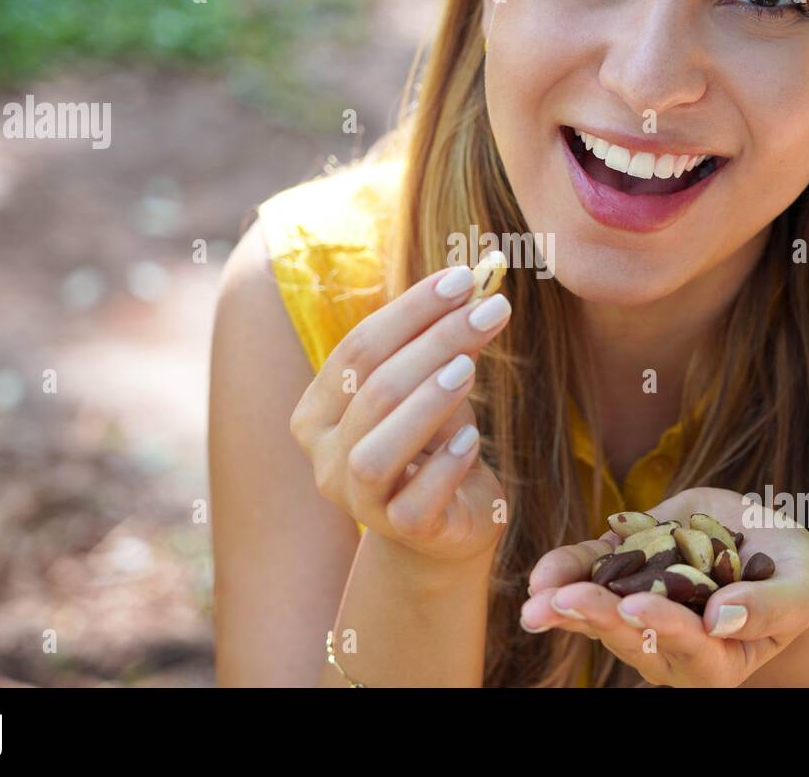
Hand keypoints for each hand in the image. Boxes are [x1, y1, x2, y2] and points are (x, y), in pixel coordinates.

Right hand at [289, 265, 510, 562]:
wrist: (450, 523)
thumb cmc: (434, 443)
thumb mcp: (434, 387)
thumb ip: (443, 344)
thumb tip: (478, 283)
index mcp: (318, 412)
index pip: (358, 349)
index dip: (411, 310)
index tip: (464, 278)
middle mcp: (325, 458)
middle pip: (374, 390)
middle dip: (435, 342)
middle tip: (491, 309)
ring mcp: (357, 500)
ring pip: (376, 450)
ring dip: (425, 404)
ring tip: (471, 369)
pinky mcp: (400, 531)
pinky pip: (415, 500)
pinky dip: (444, 466)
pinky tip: (471, 439)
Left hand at [521, 487, 808, 686]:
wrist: (756, 530)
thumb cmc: (789, 567)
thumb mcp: (800, 584)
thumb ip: (772, 606)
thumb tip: (721, 619)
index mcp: (720, 658)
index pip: (692, 651)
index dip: (665, 628)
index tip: (638, 607)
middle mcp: (673, 645)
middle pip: (635, 638)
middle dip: (600, 617)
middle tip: (567, 601)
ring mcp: (641, 609)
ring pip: (600, 615)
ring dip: (567, 605)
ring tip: (540, 595)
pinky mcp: (621, 572)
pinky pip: (587, 575)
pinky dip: (564, 571)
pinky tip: (542, 576)